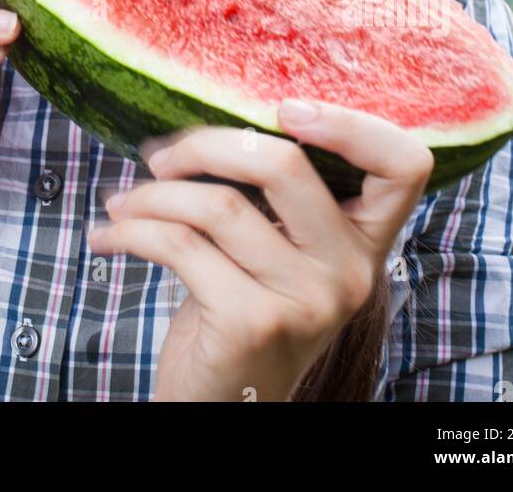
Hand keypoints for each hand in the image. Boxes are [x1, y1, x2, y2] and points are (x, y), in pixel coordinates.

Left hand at [87, 101, 433, 401]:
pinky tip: (108, 236)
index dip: (353, 124)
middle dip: (205, 144)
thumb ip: (273, 196)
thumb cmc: (241, 309)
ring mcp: (307, 300)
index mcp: (365, 241)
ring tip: (122, 202)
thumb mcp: (275, 252)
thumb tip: (202, 112)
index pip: (404, 165)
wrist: (222, 404)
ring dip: (152, 195)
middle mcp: (350, 271)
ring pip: (218, 203)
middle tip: (160, 156)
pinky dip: (131, 231)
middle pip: (284, 163)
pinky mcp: (253, 321)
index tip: (285, 109)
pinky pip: (180, 245)